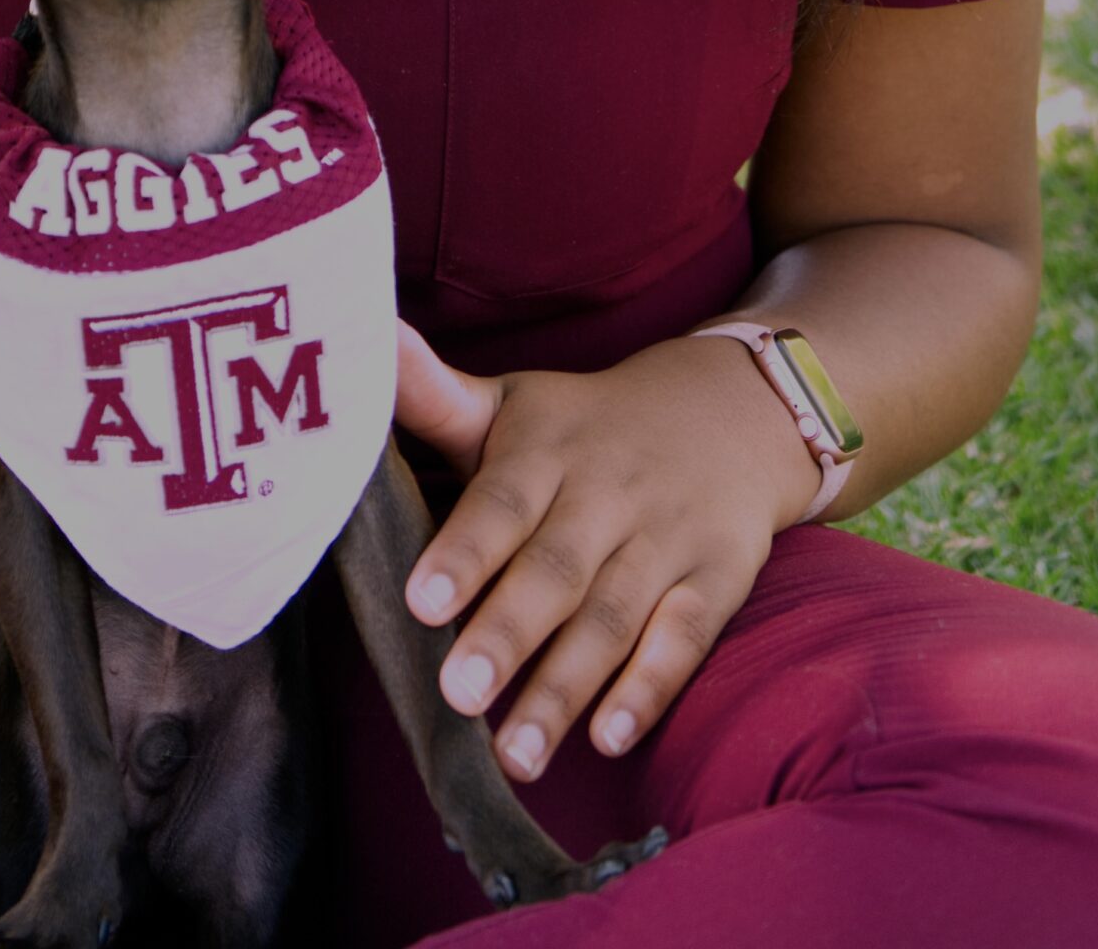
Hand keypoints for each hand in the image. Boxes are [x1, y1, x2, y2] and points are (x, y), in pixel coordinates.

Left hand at [392, 319, 818, 783]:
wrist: (728, 413)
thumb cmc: (582, 424)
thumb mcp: (512, 401)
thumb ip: (433, 394)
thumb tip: (369, 343)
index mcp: (546, 450)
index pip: (502, 502)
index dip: (464, 552)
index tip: (420, 602)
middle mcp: (607, 494)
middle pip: (555, 571)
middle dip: (507, 635)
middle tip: (457, 696)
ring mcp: (665, 539)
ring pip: (612, 618)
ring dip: (564, 689)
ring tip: (514, 755)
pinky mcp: (716, 581)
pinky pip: (684, 639)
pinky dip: (647, 690)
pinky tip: (606, 738)